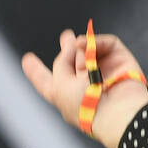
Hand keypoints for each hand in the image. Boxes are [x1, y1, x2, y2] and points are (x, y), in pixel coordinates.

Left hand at [21, 27, 147, 147]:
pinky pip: (106, 44)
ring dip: (80, 48)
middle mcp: (83, 85)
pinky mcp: (120, 62)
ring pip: (88, 51)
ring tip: (79, 51)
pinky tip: (88, 44)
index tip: (27, 59)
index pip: (47, 83)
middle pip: (72, 64)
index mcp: (65, 97)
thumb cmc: (84, 105)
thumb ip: (60, 61)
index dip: (36, 72)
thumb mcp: (58, 87)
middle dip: (68, 50)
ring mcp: (104, 73)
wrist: (117, 111)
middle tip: (66, 36)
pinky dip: (97, 42)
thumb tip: (76, 44)